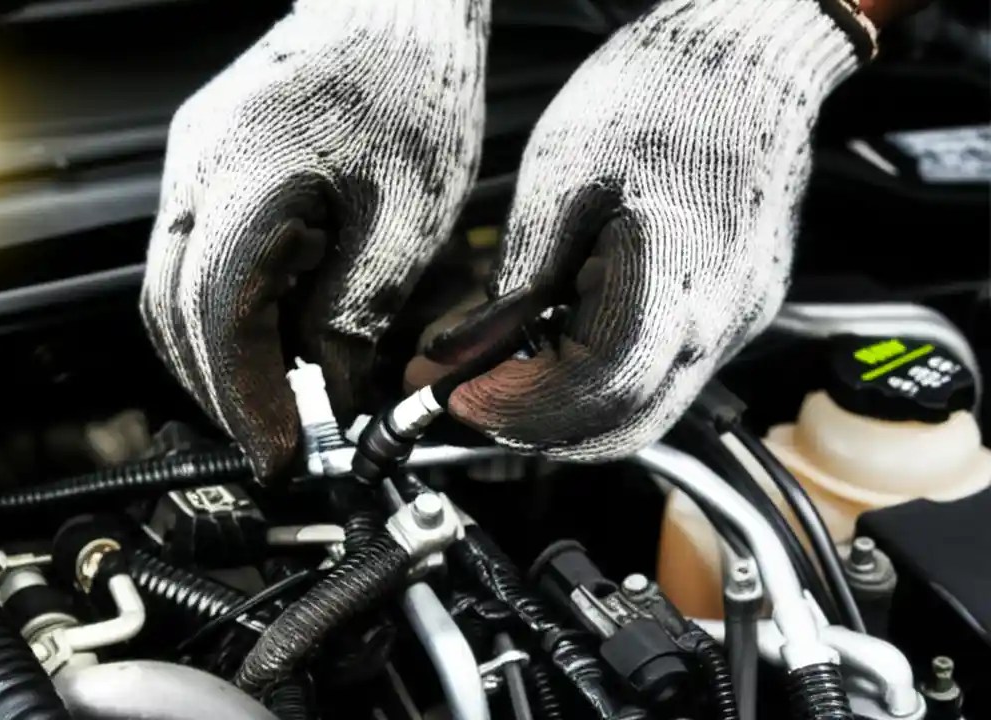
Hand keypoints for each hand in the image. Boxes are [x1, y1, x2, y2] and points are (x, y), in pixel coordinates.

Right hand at [142, 0, 488, 476]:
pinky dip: (220, 314)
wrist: (395, 7)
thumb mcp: (408, 214)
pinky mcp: (203, 164)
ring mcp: (190, 163)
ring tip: (274, 400)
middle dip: (220, 392)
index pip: (219, 315)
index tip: (278, 454)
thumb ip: (360, 310)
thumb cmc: (412, 85)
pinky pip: (190, 257)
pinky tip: (271, 334)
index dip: (244, 398)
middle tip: (273, 440)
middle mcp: (196, 169)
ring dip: (213, 359)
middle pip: (173, 313)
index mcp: (248, 176)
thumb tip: (336, 393)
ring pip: (169, 291)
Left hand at [449, 0, 863, 460]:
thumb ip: (515, 288)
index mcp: (675, 293)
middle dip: (533, 427)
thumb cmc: (660, 95)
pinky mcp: (741, 306)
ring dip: (566, 411)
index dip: (513, 409)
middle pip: (619, 427)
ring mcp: (738, 320)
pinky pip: (667, 372)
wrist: (748, 52)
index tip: (453, 395)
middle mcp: (719, 325)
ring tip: (500, 371)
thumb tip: (458, 358)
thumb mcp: (560, 185)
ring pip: (645, 410)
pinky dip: (603, 380)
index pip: (588, 398)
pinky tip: (558, 342)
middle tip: (467, 397)